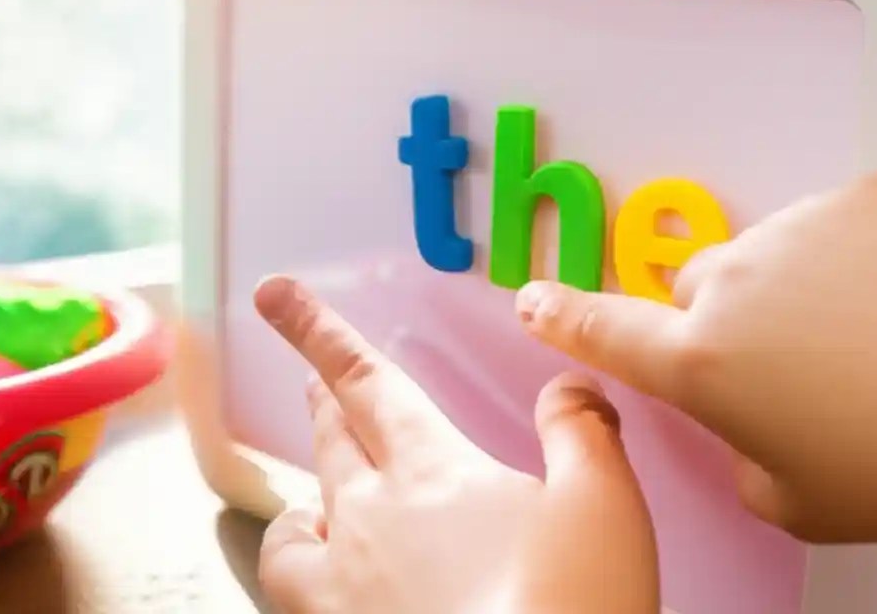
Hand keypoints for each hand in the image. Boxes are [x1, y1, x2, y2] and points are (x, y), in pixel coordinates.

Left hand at [252, 275, 658, 613]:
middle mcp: (370, 519)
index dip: (319, 332)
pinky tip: (329, 577)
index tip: (274, 294)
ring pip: (297, 522)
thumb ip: (581, 431)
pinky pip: (294, 589)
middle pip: (332, 440)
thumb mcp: (602, 504)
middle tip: (315, 380)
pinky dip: (303, 567)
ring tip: (319, 499)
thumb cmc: (570, 606)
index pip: (368, 382)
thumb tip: (569, 383)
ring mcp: (344, 586)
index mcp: (431, 471)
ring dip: (308, 495)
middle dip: (323, 400)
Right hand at [517, 171, 876, 542]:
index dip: (562, 316)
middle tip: (802, 367)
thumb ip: (739, 449)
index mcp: (707, 361)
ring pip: (775, 252)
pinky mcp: (872, 189)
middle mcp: (736, 279)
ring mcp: (805, 223)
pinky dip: (865, 255)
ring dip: (802, 287)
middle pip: (701, 288)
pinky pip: (842, 222)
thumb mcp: (797, 499)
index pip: (606, 332)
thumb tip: (747, 409)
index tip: (529, 296)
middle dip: (728, 321)